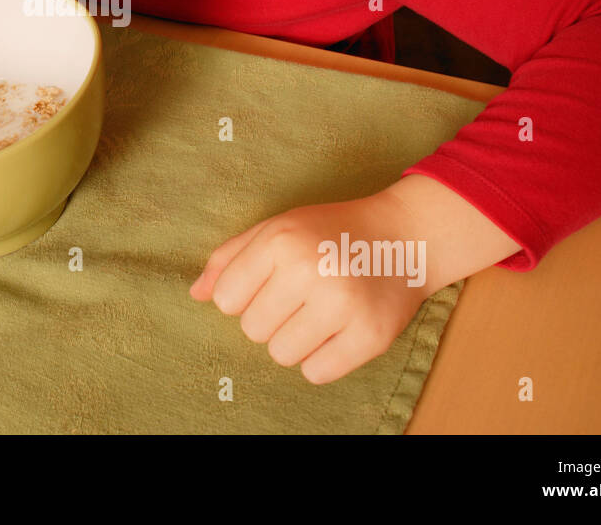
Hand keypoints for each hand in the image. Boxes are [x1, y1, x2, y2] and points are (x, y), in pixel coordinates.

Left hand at [189, 193, 431, 384]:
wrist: (405, 237)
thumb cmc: (329, 232)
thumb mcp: (276, 228)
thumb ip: (230, 258)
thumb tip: (196, 295)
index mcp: (280, 240)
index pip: (227, 300)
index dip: (244, 296)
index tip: (269, 284)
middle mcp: (310, 270)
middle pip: (252, 330)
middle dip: (270, 318)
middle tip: (300, 296)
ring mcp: (342, 305)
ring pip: (281, 354)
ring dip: (294, 341)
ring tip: (317, 314)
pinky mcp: (370, 336)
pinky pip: (317, 373)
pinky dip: (322, 359)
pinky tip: (337, 331)